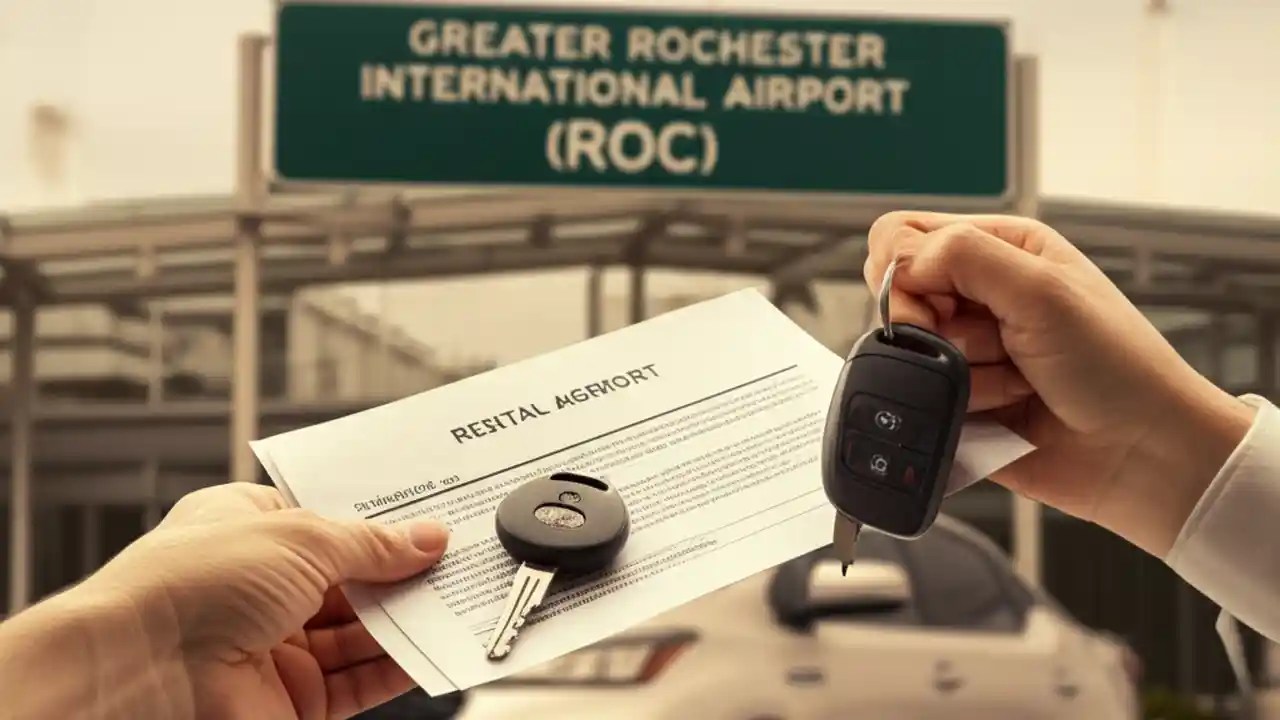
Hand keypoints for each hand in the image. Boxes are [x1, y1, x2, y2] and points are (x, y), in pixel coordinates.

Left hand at [3, 483, 448, 719]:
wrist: (140, 674)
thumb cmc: (187, 587)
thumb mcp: (299, 538)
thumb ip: (371, 543)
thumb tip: (425, 538)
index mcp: (248, 528)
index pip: (329, 518)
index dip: (380, 518)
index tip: (431, 515)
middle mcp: (261, 587)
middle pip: (352, 576)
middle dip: (403, 569)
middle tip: (456, 558)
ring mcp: (276, 645)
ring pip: (361, 630)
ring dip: (407, 616)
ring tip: (456, 599)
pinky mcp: (291, 699)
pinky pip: (357, 680)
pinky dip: (396, 665)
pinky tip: (429, 647)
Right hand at [864, 212, 1253, 555]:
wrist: (1143, 454)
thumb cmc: (1118, 366)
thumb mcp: (1042, 288)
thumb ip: (961, 255)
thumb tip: (896, 262)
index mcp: (1000, 248)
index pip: (902, 236)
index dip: (904, 270)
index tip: (939, 302)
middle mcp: (979, 295)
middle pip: (897, 298)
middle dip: (936, 328)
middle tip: (991, 342)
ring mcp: (968, 351)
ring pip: (908, 355)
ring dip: (964, 375)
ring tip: (1019, 382)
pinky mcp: (960, 401)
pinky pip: (920, 401)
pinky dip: (959, 409)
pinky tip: (1009, 408)